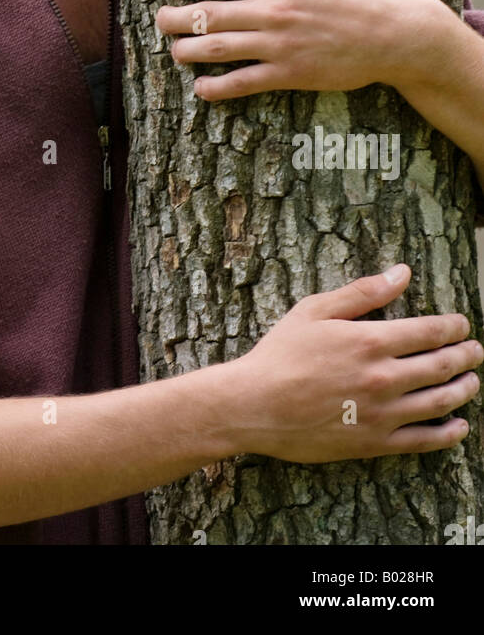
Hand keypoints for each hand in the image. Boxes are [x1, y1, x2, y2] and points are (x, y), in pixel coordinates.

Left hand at [155, 0, 438, 100]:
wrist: (404, 34)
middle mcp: (273, 9)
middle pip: (207, 13)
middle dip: (175, 17)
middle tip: (159, 19)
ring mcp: (279, 44)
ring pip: (218, 49)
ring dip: (187, 50)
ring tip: (173, 50)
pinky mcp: (291, 74)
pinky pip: (244, 82)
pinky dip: (218, 88)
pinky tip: (201, 89)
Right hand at [226, 265, 481, 462]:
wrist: (255, 405)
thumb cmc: (280, 354)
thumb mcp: (314, 310)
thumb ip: (362, 292)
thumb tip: (402, 272)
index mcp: (370, 341)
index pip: (429, 332)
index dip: (452, 327)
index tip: (463, 324)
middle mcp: (383, 378)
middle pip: (440, 366)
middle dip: (465, 356)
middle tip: (476, 351)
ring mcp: (381, 414)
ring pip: (438, 402)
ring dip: (463, 390)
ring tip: (472, 382)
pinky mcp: (374, 443)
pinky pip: (422, 441)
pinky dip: (447, 434)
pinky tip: (458, 427)